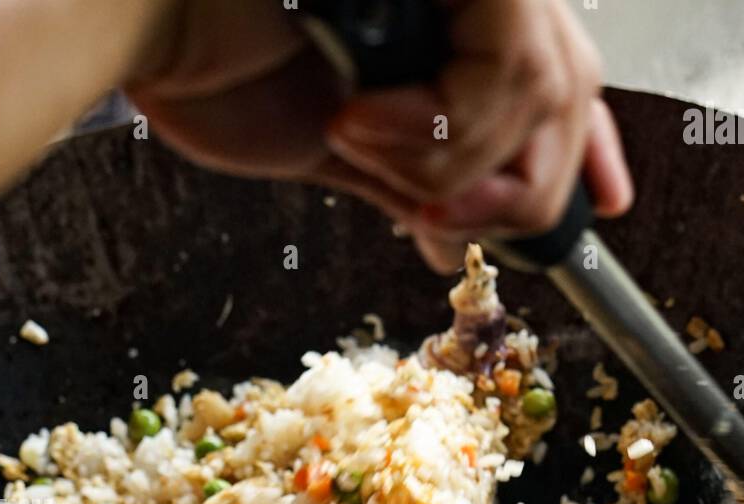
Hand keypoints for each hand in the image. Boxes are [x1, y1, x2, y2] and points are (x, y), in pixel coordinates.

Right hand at [126, 0, 632, 269]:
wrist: (137, 26)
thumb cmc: (209, 66)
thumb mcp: (334, 144)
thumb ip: (409, 181)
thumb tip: (454, 242)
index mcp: (446, 14)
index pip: (558, 70)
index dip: (593, 143)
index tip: (607, 202)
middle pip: (567, 85)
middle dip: (515, 186)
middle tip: (439, 221)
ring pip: (541, 87)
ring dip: (454, 163)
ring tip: (364, 152)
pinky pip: (506, 65)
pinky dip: (442, 129)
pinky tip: (359, 120)